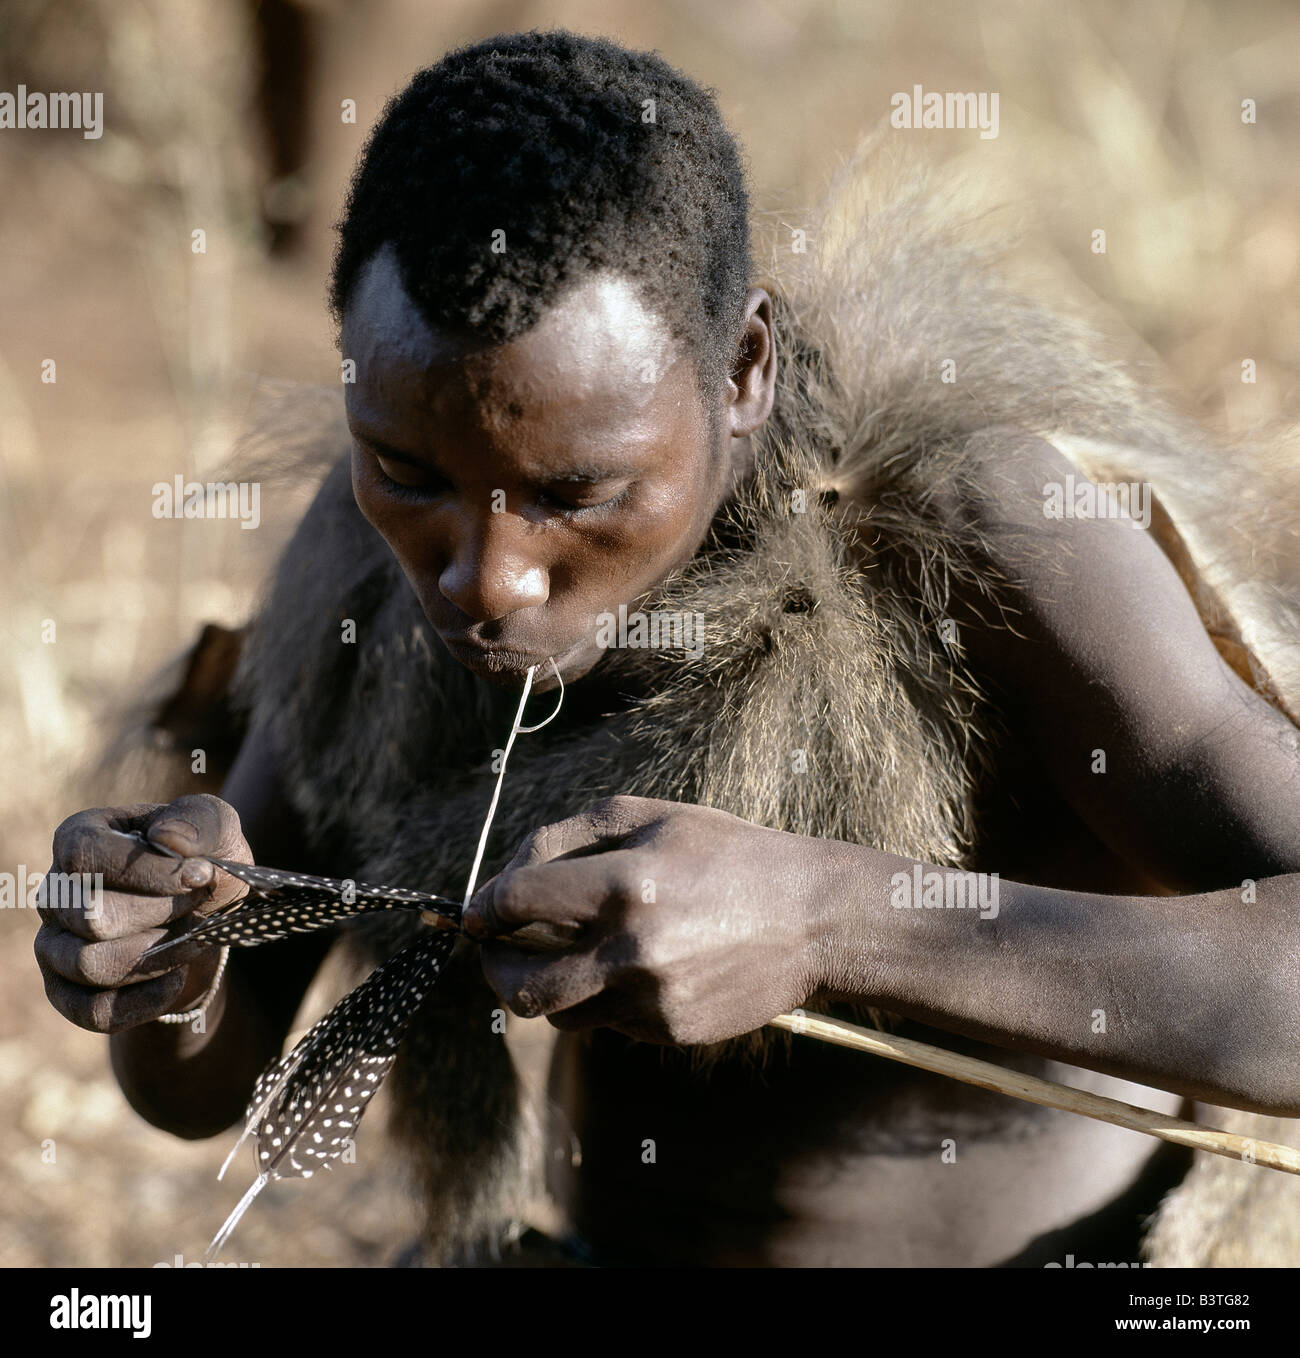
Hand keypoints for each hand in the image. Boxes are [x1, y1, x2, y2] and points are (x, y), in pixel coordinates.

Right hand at [34, 794, 251, 1033]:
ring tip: (191, 939)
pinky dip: (145, 1000)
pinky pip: (93, 1012)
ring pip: (91, 965)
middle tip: (197, 907)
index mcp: (80, 839)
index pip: (88, 856)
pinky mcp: (67, 992)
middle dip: (162, 915)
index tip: (200, 876)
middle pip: (93, 918)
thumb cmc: (203, 863)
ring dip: (157, 956)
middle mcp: (55, 892)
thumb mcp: (217, 830)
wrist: (206, 921)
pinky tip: (175, 977)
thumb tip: (167, 838)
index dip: (151, 872)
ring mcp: (54, 945)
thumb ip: (200, 822)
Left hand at [463, 795, 834, 1044]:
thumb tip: (503, 877)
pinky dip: (601, 998)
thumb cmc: (726, 853)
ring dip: (546, 987)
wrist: (811, 916)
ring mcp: (652, 999)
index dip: (483, 908)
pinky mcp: (670, 1032)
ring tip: (563, 956)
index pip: (517, 904)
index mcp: (624, 885)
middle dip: (492, 970)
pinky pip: (608, 1024)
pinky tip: (630, 967)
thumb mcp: (650, 816)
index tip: (474, 914)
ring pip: (560, 1014)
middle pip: (521, 986)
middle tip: (492, 953)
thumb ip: (568, 836)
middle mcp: (632, 950)